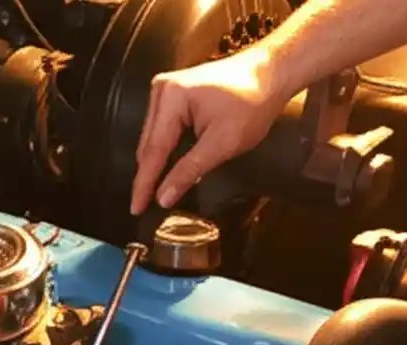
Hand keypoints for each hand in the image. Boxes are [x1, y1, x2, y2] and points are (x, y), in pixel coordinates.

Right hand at [130, 47, 294, 215]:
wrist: (269, 74)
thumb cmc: (252, 102)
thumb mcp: (222, 143)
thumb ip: (189, 171)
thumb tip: (164, 196)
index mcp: (171, 98)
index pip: (152, 151)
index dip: (144, 184)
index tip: (137, 208)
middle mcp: (161, 91)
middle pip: (148, 145)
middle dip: (148, 176)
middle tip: (144, 206)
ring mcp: (166, 91)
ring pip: (153, 139)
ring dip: (156, 164)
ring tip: (154, 192)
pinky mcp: (174, 95)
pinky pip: (162, 130)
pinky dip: (165, 151)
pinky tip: (167, 168)